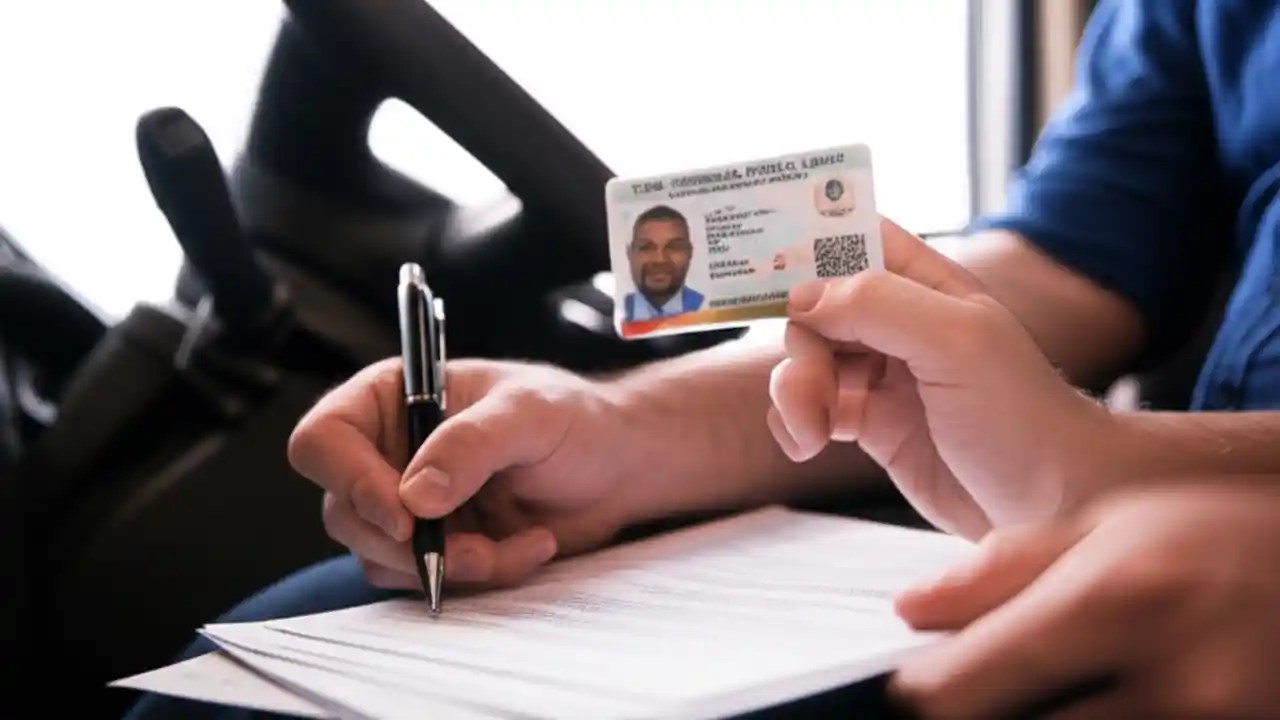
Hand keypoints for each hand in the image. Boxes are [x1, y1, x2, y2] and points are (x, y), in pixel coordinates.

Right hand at [287, 358, 632, 590]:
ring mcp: (406, 504)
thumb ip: (472, 445)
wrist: (616, 467)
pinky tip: (528, 547)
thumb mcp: (530, 414)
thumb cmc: (574, 419)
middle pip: (342, 511)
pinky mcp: (434, 546)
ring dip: (449, 564)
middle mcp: (386, 451)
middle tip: (471, 547)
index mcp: (393, 398)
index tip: (401, 514)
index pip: (323, 439)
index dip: (347, 480)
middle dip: (408, 543)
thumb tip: (413, 496)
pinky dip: (477, 576)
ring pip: (381, 557)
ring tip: (513, 543)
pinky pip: (426, 580)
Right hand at [768, 218, 1115, 537]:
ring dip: (793, 391)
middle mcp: (902, 323)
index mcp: (927, 285)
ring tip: (811, 434)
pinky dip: (794, 423)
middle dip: (801, 345)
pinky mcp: (872, 425)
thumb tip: (802, 297)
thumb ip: (879, 304)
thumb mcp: (958, 341)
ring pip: (805, 359)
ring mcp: (884, 374)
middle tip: (814, 390)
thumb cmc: (1023, 418)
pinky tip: (808, 445)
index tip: (758, 266)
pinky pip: (808, 408)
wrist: (1054, 510)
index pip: (855, 238)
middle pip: (815, 306)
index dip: (806, 243)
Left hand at [888, 481, 1279, 719]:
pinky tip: (1096, 704)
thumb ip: (1006, 568)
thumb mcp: (1116, 522)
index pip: (961, 688)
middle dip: (979, 711)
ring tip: (1056, 687)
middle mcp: (1168, 685)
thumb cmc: (1229, 546)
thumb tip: (912, 609)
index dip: (921, 691)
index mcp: (1118, 600)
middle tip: (987, 684)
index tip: (915, 682)